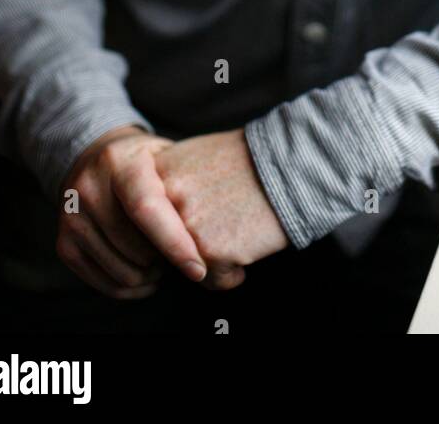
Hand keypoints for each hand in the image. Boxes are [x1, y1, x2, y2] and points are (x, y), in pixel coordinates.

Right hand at [55, 124, 211, 298]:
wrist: (93, 155)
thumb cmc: (145, 162)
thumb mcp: (165, 157)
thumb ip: (187, 187)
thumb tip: (221, 237)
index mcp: (120, 163)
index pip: (146, 209)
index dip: (174, 243)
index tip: (198, 268)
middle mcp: (89, 188)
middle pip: (136, 247)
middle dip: (166, 261)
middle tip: (183, 255)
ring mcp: (71, 218)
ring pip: (122, 270)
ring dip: (150, 276)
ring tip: (163, 261)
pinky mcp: (63, 243)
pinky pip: (104, 283)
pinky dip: (131, 288)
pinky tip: (145, 274)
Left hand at [154, 128, 289, 289]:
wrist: (290, 163)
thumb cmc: (248, 161)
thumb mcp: (197, 158)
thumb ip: (171, 185)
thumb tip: (156, 224)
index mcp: (157, 173)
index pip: (148, 224)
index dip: (174, 230)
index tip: (201, 215)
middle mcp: (165, 199)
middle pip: (166, 248)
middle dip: (193, 246)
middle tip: (223, 219)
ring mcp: (185, 225)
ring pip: (190, 266)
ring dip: (216, 257)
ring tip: (239, 225)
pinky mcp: (211, 250)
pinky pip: (215, 279)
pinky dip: (234, 269)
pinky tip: (249, 239)